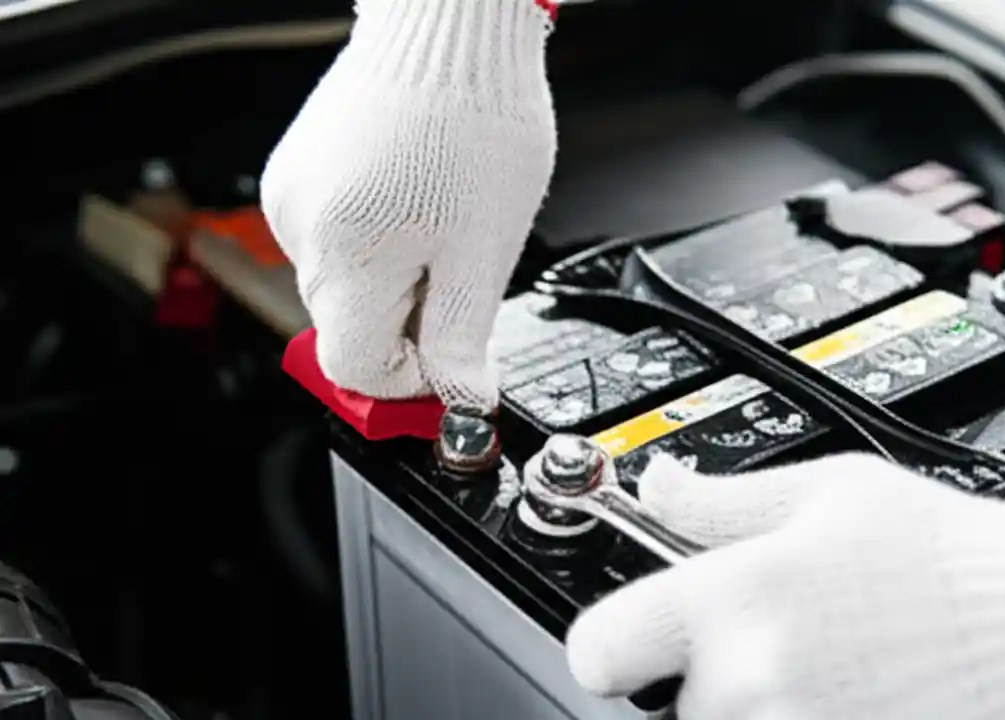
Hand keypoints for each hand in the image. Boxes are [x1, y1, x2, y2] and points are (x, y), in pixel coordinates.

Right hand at [260, 0, 556, 408]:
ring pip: (344, 282)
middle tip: (462, 269)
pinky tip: (415, 198)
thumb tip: (459, 398)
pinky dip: (376, 238)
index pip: (356, 370)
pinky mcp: (296, 171)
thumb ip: (461, 336)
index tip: (452, 363)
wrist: (450, 26)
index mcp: (345, 258)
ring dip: (395, 277)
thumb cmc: (476, 120)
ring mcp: (293, 196)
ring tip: (442, 219)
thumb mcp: (484, 249)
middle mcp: (303, 230)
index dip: (412, 379)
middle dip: (410, 320)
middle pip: (350, 326)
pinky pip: (335, 237)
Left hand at [566, 454, 1004, 719]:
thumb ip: (722, 500)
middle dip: (713, 676)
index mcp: (738, 600)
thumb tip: (657, 486)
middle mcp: (755, 685)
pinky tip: (861, 699)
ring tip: (834, 674)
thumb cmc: (954, 558)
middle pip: (674, 704)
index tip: (630, 637)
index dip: (612, 639)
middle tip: (782, 641)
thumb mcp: (833, 493)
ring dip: (761, 711)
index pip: (598, 648)